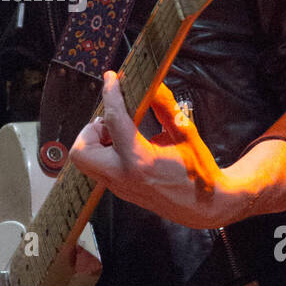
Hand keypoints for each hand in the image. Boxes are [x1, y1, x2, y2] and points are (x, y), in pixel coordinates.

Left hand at [68, 71, 235, 228]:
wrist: (204, 207)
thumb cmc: (198, 171)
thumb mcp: (186, 134)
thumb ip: (165, 107)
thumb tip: (153, 84)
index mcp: (140, 161)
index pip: (114, 120)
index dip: (111, 94)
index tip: (111, 78)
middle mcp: (123, 176)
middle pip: (81, 150)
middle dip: (90, 130)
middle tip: (112, 122)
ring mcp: (118, 187)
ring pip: (85, 162)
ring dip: (95, 142)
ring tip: (121, 134)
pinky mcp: (119, 191)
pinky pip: (98, 168)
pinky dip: (104, 152)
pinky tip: (127, 146)